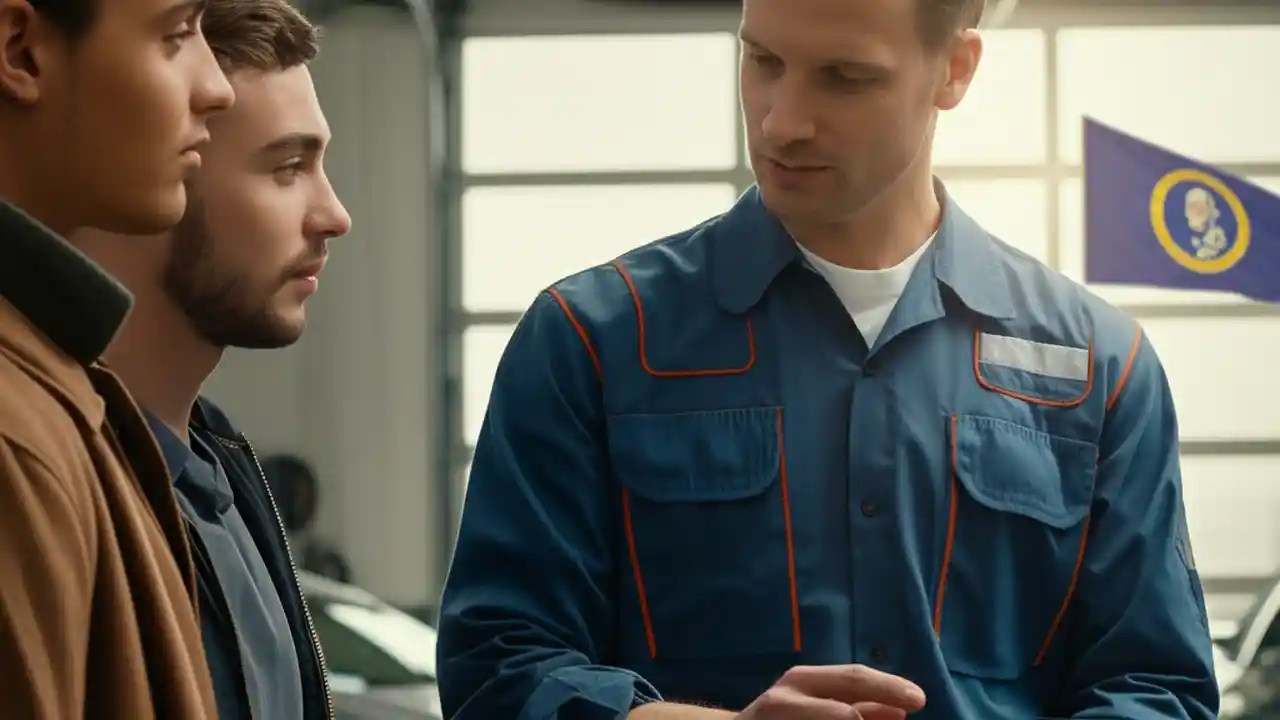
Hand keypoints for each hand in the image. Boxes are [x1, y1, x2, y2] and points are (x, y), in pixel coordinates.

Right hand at [735, 665, 926, 719]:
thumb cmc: (787, 714)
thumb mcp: (821, 702)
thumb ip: (861, 706)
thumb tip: (902, 712)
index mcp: (803, 680)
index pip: (852, 679)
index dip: (889, 688)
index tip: (920, 700)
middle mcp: (784, 699)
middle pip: (844, 712)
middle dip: (876, 709)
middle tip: (910, 711)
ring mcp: (773, 719)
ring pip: (838, 718)